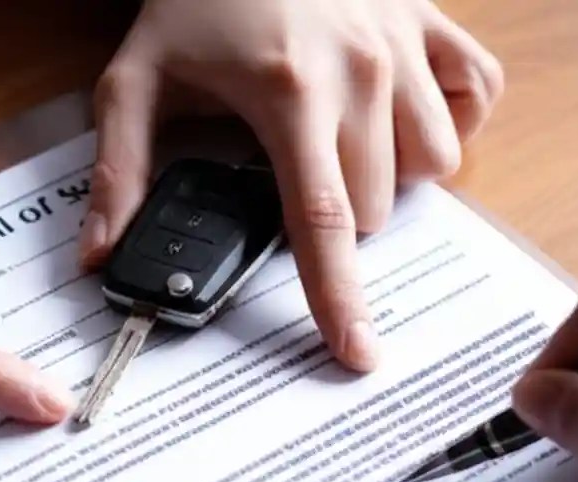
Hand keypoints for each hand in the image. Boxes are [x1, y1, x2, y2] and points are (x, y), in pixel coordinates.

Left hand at [82, 0, 502, 370]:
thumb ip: (120, 173)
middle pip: (377, 205)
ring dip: (393, 180)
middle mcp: (360, 74)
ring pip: (435, 163)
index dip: (338, 297)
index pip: (322, 221)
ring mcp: (404, 45)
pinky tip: (403, 119)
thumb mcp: (135, 79)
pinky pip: (479, 92)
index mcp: (287, 96)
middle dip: (338, 221)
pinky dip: (451, 122)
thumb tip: (98, 254)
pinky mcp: (431, 20)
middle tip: (294, 183)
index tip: (357, 352)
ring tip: (344, 151)